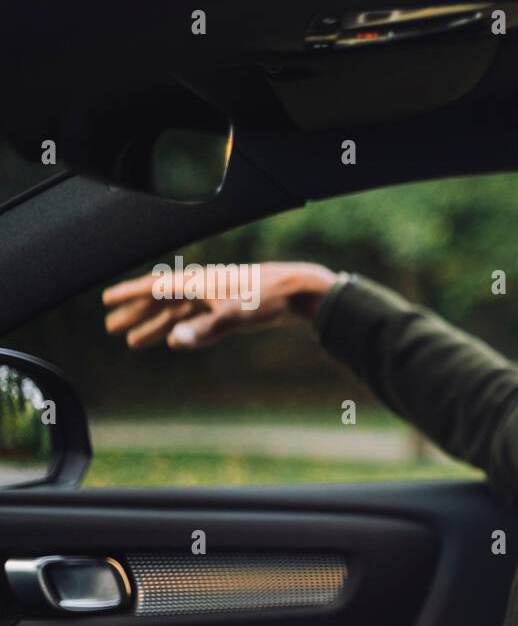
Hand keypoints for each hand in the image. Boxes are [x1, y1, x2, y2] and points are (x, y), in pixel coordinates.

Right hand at [103, 261, 340, 349]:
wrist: (304, 293)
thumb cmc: (271, 299)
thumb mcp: (238, 316)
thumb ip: (206, 329)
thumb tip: (175, 341)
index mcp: (200, 284)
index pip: (156, 287)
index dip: (130, 294)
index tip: (106, 300)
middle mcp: (204, 288)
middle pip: (162, 301)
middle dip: (137, 315)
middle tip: (112, 329)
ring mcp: (217, 298)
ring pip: (178, 313)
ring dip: (155, 326)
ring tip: (133, 342)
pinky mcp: (231, 308)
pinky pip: (196, 318)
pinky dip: (181, 329)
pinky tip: (174, 340)